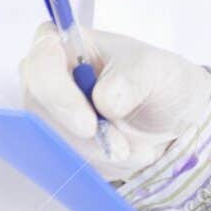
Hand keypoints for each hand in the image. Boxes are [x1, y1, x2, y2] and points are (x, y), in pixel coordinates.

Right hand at [20, 24, 210, 179]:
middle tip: (120, 147)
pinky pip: (63, 162)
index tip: (88, 122)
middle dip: (80, 135)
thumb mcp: (157, 71)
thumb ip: (131, 78)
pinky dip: (97, 166)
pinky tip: (127, 157)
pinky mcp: (58, 144)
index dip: (57, 93)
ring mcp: (50, 114)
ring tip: (138, 150)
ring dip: (95, 153)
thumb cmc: (159, 81)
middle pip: (38, 107)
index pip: (41, 60)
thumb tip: (103, 99)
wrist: (172, 119)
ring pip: (51, 141)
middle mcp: (50, 78)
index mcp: (69, 44)